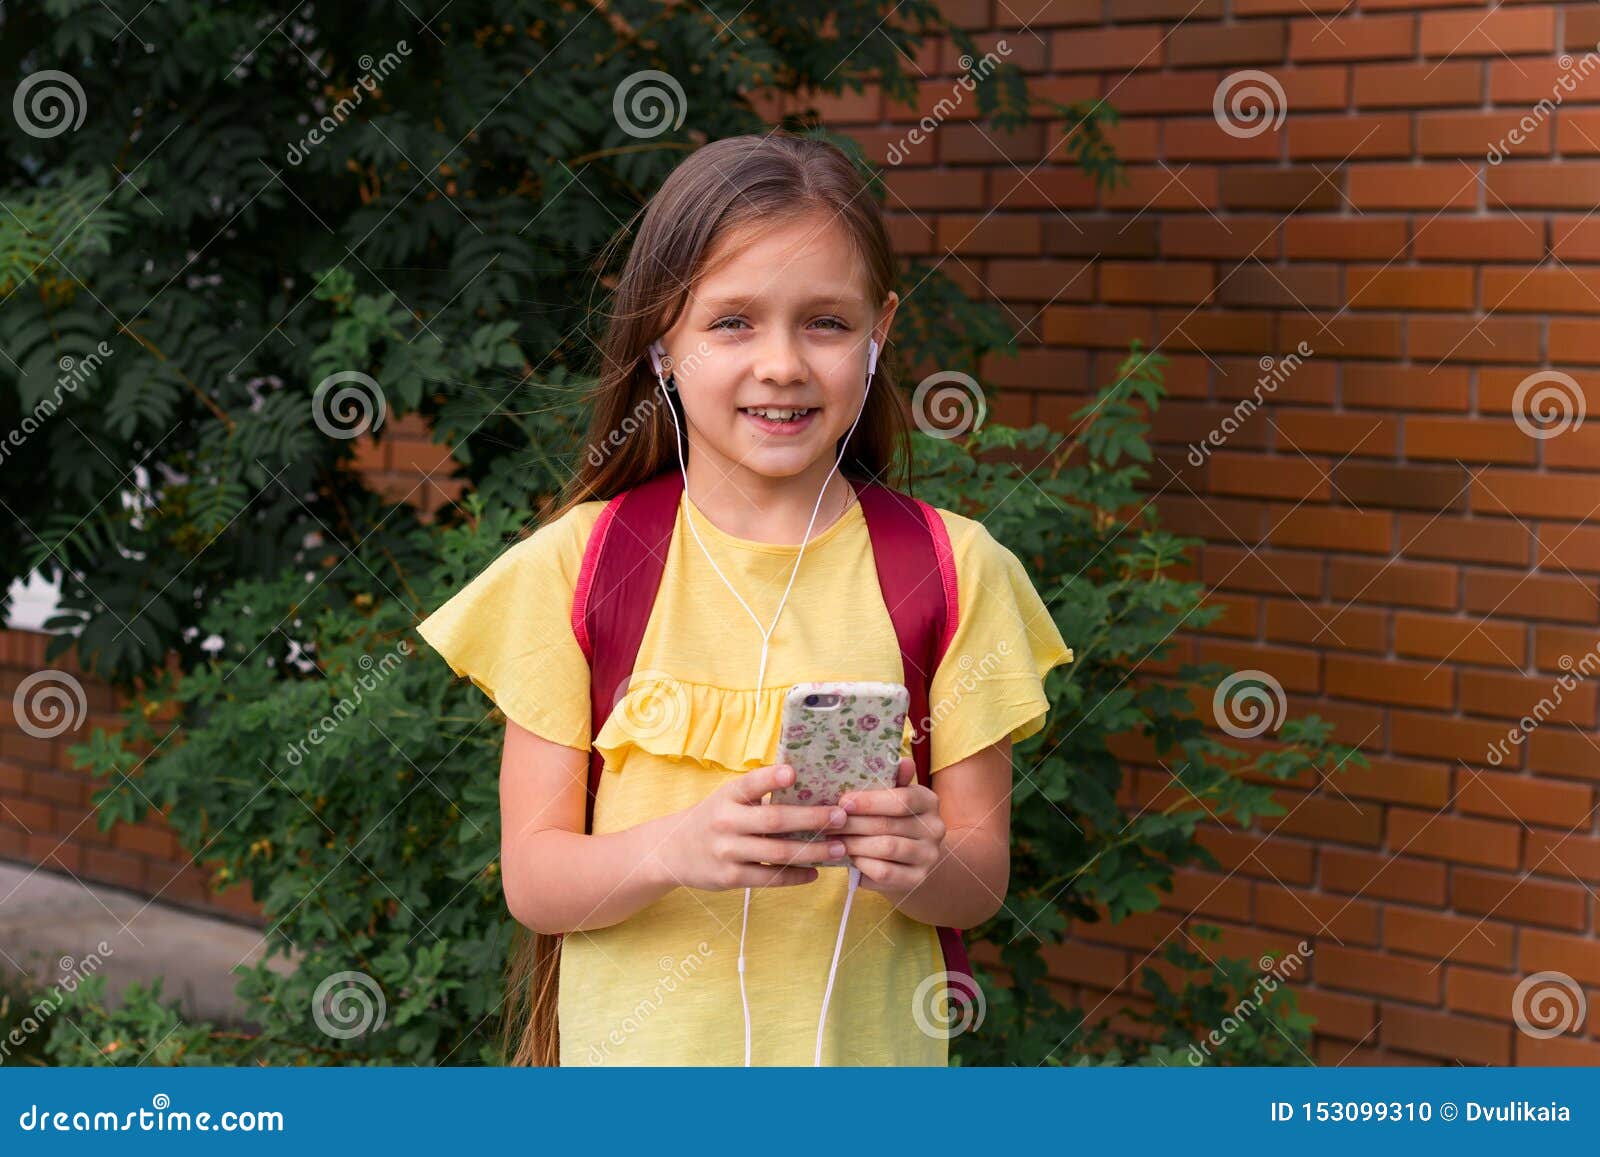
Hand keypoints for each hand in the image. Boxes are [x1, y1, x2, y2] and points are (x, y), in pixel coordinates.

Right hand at [651, 763, 848, 891]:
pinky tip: (816, 872)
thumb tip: (808, 783)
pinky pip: (770, 877)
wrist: (673, 851)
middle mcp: (726, 821)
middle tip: (841, 816)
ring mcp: (727, 851)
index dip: (771, 778)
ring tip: (839, 847)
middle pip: (775, 820)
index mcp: (728, 795)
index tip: (793, 772)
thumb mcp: (727, 798)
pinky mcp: (730, 877)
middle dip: (812, 819)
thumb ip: (758, 793)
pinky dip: (796, 875)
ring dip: (813, 850)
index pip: (751, 783)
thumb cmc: (713, 818)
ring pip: (778, 852)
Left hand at [834, 756, 945, 895]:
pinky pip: (884, 872)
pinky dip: (863, 864)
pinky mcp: (917, 880)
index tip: (843, 802)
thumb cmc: (895, 820)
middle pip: (888, 824)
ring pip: (885, 848)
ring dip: (855, 844)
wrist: (913, 859)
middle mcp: (935, 829)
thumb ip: (894, 780)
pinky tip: (850, 858)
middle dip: (853, 824)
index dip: (870, 801)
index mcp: (929, 801)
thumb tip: (902, 760)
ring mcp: (928, 856)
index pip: (902, 799)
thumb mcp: (894, 797)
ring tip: (836, 840)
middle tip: (828, 823)